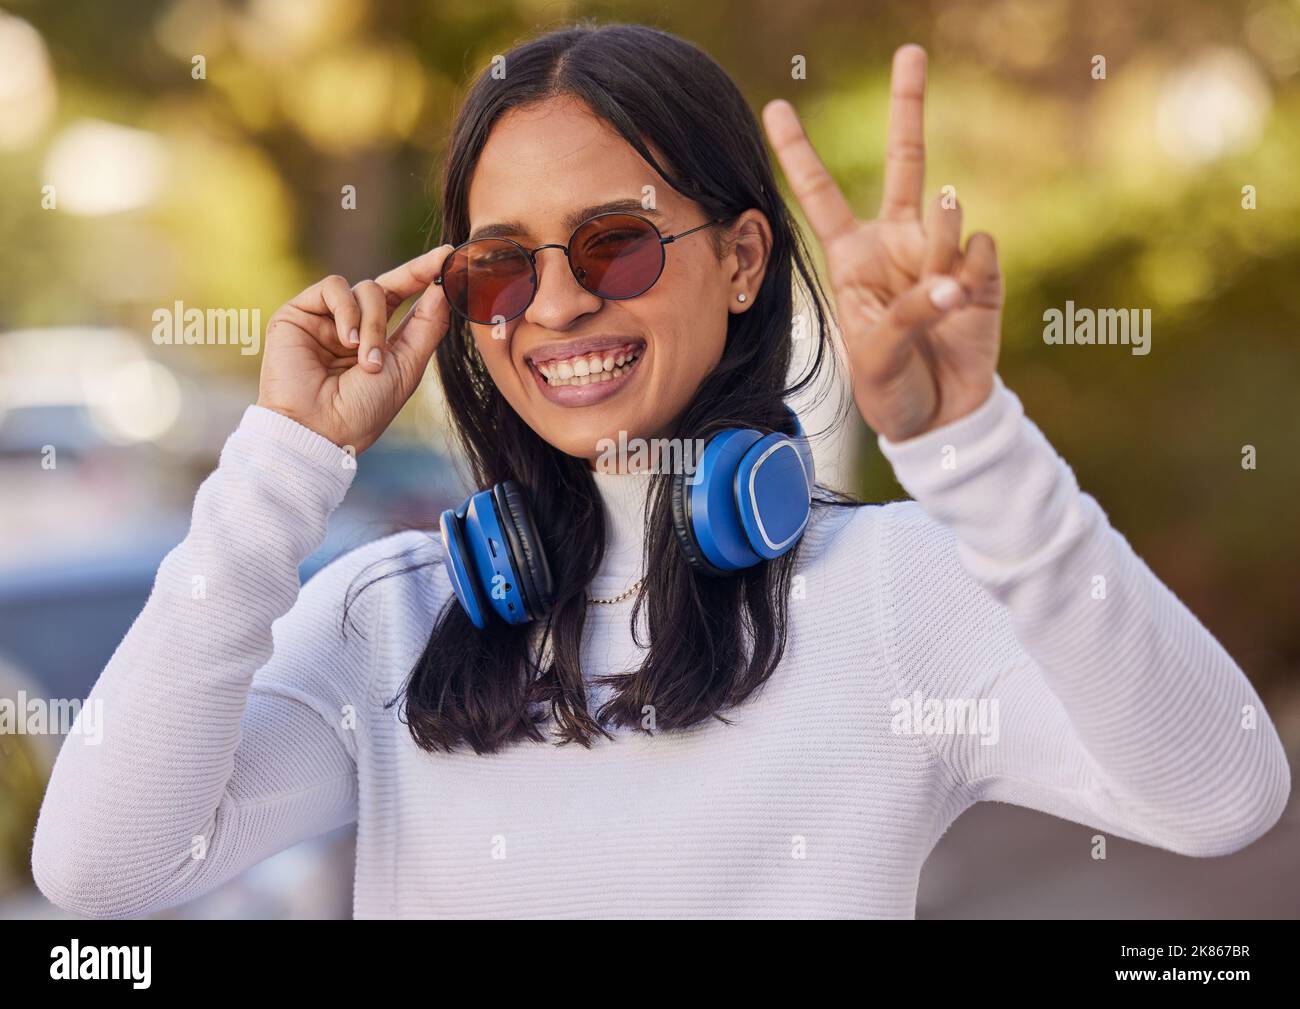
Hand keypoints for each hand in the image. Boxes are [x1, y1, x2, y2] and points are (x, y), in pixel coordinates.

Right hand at [257, 246, 453, 454]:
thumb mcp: (407, 367)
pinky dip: (346, 311)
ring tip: (367, 360)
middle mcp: (354, 326)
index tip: (449, 256)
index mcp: (380, 340)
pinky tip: (346, 341)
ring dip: (373, 323)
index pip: (405, 298)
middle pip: (388, 286)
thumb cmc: (364, 410)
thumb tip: (443, 287)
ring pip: (365, 289)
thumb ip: (427, 326)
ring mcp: (326, 319)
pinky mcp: (299, 313)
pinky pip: (334, 288)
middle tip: (438, 266)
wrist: (318, 430)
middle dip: (414, 278)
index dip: (425, 276)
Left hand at [762, 44, 1003, 442]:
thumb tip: (954, 274)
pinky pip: (983, 250)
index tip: (775, 107)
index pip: (821, 197)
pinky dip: (974, 274)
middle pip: (905, 161)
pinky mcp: (981, 274)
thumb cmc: (889, 390)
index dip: (800, 154)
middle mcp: (896, 245)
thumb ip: (908, 312)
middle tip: (910, 50)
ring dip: (943, 240)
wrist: (940, 421)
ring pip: (947, 213)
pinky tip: (967, 302)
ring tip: (943, 287)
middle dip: (908, 106)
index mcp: (853, 260)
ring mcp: (940, 255)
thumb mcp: (876, 358)